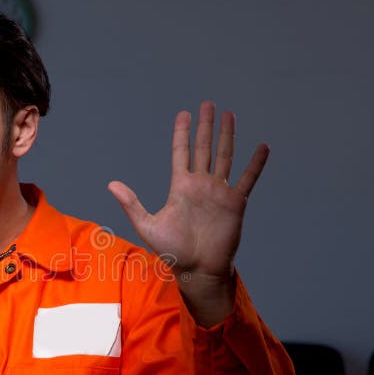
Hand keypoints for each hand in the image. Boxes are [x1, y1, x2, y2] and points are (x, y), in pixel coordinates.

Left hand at [108, 101, 268, 322]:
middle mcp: (201, 185)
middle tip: (207, 104)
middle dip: (206, 126)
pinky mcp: (235, 203)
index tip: (184, 113)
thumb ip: (131, 204)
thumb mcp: (147, 225)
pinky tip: (262, 147)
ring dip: (228, 136)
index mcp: (181, 187)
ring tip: (229, 115)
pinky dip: (256, 164)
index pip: (181, 152)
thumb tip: (111, 184)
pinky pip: (247, 179)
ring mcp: (219, 192)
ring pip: (225, 157)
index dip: (182, 133)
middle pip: (204, 148)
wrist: (197, 269)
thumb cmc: (173, 252)